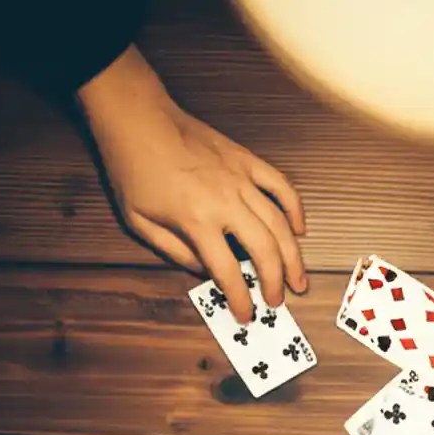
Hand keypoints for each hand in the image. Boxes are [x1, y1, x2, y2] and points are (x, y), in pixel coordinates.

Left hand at [80, 46, 306, 321]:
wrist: (139, 120)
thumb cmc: (133, 169)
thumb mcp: (139, 222)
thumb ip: (174, 252)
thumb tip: (204, 271)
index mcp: (196, 220)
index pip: (228, 270)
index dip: (240, 298)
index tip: (246, 314)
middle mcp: (225, 201)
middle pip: (264, 250)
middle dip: (275, 281)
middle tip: (277, 301)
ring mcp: (241, 178)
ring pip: (280, 223)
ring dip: (293, 255)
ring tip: (299, 278)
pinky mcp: (247, 161)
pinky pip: (282, 186)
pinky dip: (295, 209)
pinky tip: (300, 229)